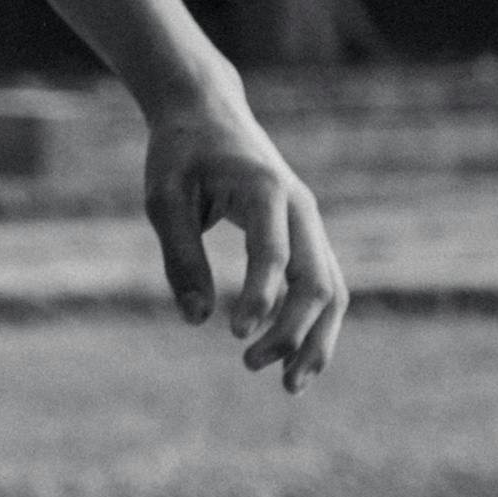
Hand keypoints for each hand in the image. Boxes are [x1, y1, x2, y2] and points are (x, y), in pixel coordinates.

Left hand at [143, 104, 345, 391]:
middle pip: (318, 281)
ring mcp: (309, 222)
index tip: (234, 336)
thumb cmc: (180, 154)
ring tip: (287, 385)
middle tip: (250, 365)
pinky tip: (293, 358)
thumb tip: (195, 319)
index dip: (259, 299)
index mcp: (265, 192)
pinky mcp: (305, 234)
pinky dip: (315, 324)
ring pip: (333, 289)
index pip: (274, 255)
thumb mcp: (164, 199)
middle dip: (293, 332)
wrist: (206, 111)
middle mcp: (300, 208)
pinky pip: (323, 284)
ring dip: (315, 339)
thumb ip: (180, 257)